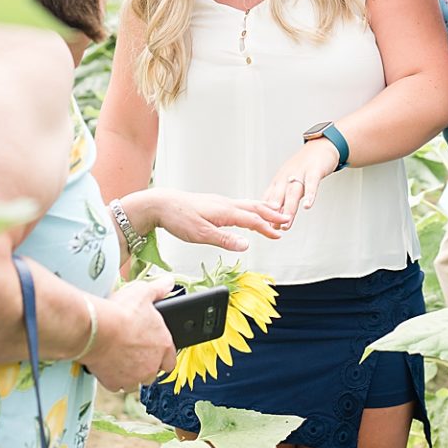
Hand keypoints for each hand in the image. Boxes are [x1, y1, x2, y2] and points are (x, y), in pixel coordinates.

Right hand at [79, 276, 178, 390]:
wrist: (97, 329)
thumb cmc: (121, 312)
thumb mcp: (143, 292)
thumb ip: (159, 290)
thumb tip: (169, 282)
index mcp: (163, 345)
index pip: (170, 360)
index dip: (162, 355)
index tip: (152, 348)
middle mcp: (151, 365)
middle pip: (152, 372)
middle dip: (144, 364)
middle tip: (131, 350)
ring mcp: (134, 377)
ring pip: (135, 381)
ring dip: (129, 372)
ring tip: (117, 357)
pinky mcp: (115, 383)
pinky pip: (115, 384)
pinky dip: (111, 376)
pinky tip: (105, 362)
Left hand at [128, 189, 288, 250]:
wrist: (161, 204)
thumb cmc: (178, 218)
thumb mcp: (201, 234)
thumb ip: (225, 240)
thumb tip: (247, 245)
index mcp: (225, 211)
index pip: (252, 219)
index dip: (267, 227)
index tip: (279, 234)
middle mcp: (224, 204)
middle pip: (253, 208)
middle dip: (271, 214)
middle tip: (286, 219)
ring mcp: (218, 202)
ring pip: (246, 205)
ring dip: (262, 210)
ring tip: (273, 214)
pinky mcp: (212, 204)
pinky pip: (237, 205)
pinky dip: (249, 209)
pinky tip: (246, 214)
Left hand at [262, 139, 341, 228]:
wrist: (320, 148)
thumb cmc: (303, 167)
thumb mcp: (289, 182)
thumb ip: (283, 199)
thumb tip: (274, 219)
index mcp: (278, 181)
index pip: (268, 199)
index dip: (264, 213)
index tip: (260, 226)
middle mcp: (286, 177)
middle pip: (278, 197)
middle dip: (273, 214)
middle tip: (270, 229)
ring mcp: (299, 173)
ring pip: (292, 193)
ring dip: (288, 209)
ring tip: (286, 223)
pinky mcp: (314, 171)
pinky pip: (311, 184)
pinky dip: (309, 195)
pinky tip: (308, 206)